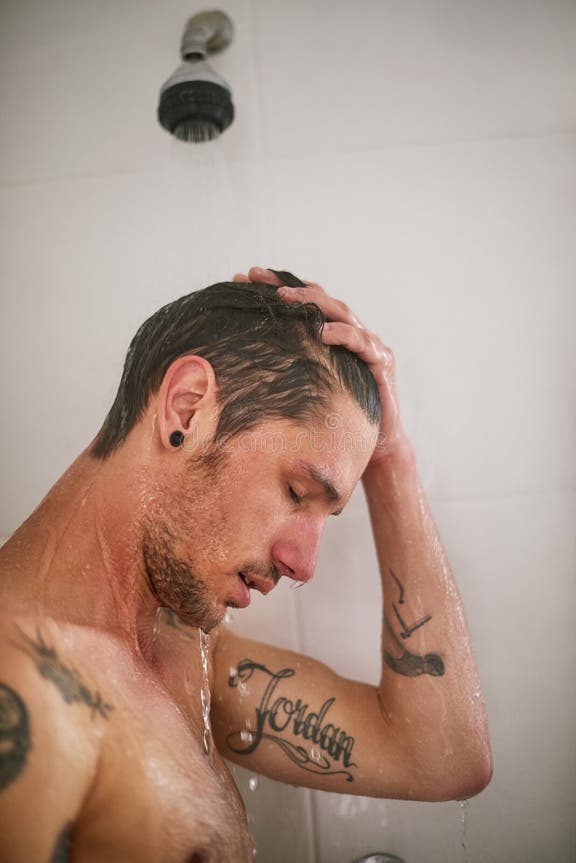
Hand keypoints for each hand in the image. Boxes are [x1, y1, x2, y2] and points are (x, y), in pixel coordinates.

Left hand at [232, 266, 411, 467]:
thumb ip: (284, 370)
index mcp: (332, 335)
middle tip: (258, 276)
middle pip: (319, 299)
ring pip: (341, 313)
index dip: (277, 287)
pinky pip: (361, 342)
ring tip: (285, 298)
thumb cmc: (337, 418)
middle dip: (288, 286)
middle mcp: (351, 333)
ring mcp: (368, 345)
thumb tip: (237, 364)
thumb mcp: (304, 389)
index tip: (246, 276)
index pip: (304, 303)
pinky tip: (324, 333)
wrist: (375, 445)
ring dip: (312, 302)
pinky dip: (343, 334)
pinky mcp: (381, 362)